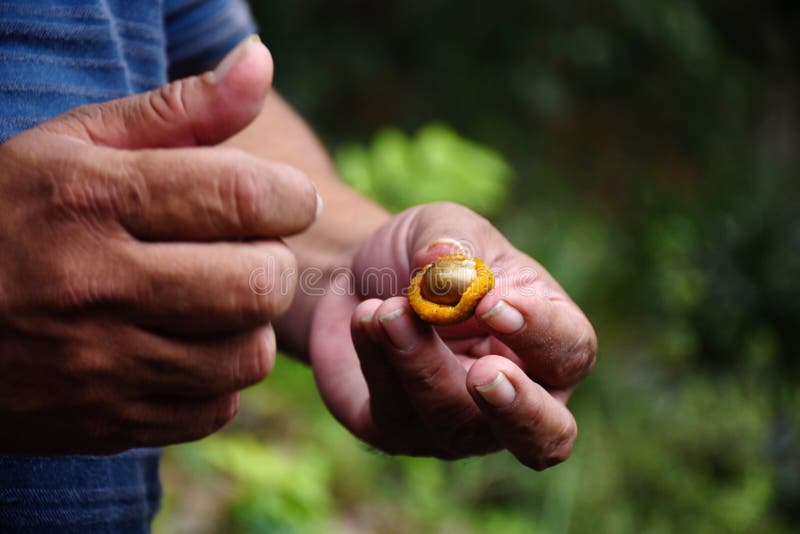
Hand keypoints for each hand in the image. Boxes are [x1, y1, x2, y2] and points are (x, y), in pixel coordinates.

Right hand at [0, 37, 318, 453]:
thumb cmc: (11, 212)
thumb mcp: (79, 144)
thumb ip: (181, 109)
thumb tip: (261, 60)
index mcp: (91, 198)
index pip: (244, 196)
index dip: (291, 197)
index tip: (286, 199)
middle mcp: (93, 284)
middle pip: (260, 285)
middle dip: (274, 264)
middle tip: (247, 253)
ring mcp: (97, 364)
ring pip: (247, 355)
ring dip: (249, 325)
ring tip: (213, 302)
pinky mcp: (104, 422)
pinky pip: (215, 408)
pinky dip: (217, 378)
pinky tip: (183, 347)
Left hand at [310, 202, 595, 468]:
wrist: (360, 279)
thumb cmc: (425, 257)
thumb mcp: (442, 227)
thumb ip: (453, 241)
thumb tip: (445, 263)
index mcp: (548, 339)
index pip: (569, 352)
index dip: (537, 334)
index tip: (490, 301)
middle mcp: (518, 394)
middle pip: (545, 435)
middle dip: (515, 408)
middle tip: (481, 374)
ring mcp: (462, 424)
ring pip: (453, 420)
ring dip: (416, 361)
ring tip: (385, 310)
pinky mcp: (402, 433)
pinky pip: (395, 413)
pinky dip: (378, 360)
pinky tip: (364, 318)